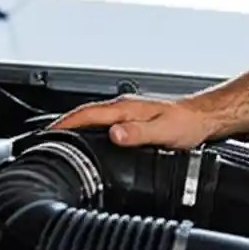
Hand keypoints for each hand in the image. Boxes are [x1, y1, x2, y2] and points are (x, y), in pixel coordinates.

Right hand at [48, 93, 229, 148]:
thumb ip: (138, 133)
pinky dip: (91, 130)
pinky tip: (90, 140)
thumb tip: (115, 135)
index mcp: (126, 108)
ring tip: (60, 142)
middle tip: (45, 141)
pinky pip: (104, 124)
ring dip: (75, 128)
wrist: (204, 119)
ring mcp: (128, 112)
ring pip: (94, 119)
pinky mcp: (134, 119)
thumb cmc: (188, 124)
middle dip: (62, 126)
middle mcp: (124, 107)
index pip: (86, 114)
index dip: (64, 124)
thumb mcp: (164, 132)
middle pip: (84, 115)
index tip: (47, 134)